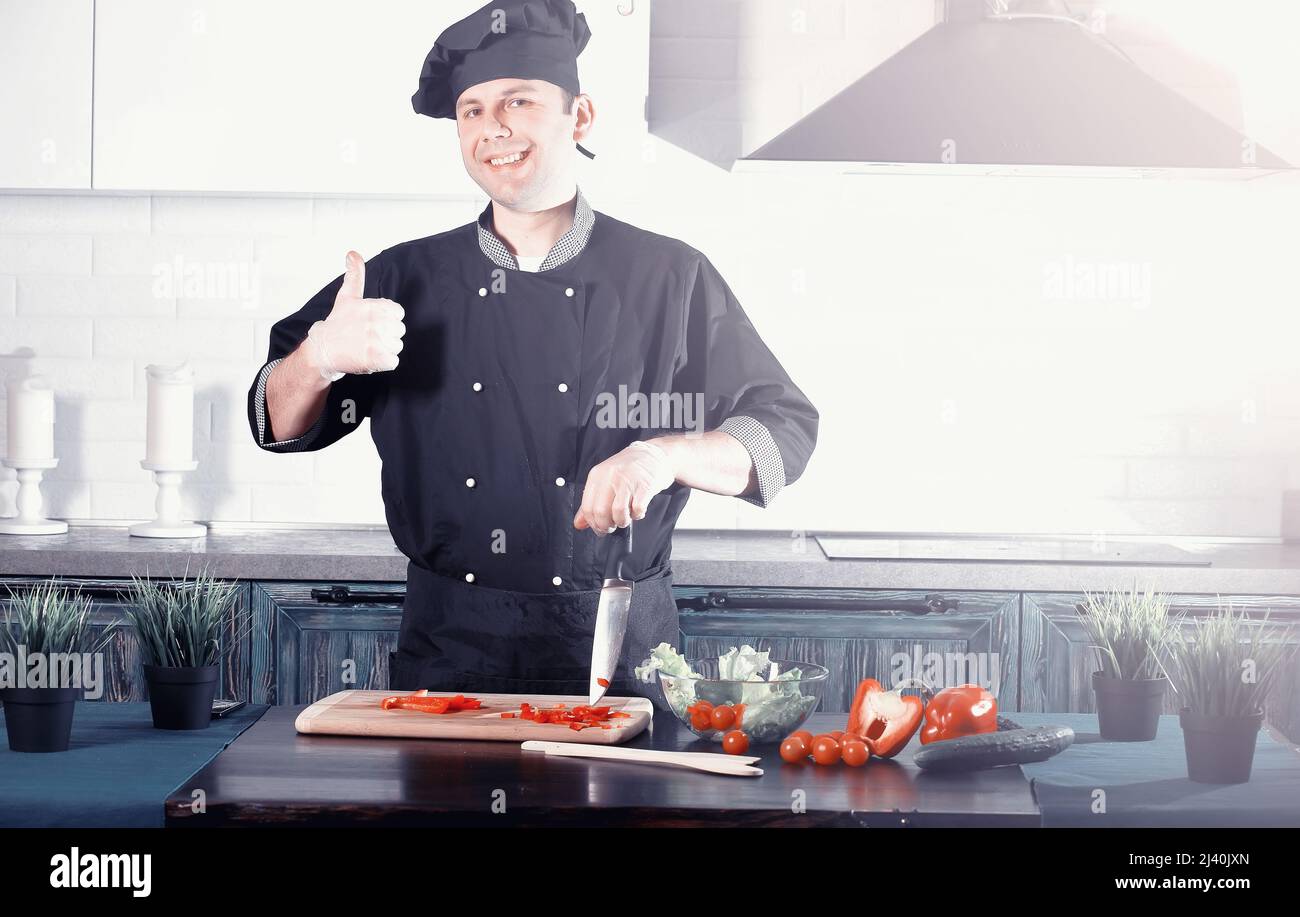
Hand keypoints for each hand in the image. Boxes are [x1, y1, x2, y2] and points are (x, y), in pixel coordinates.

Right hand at [306, 251, 405, 377]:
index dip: (386, 320)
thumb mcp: (347, 296)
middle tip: (366, 337)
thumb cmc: (337, 324)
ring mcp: (378, 341)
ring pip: (397, 346)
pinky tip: (368, 357)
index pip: (398, 314)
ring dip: (384, 350)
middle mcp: (379, 323)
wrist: (322, 350)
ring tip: (366, 347)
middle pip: (399, 331)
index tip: (370, 323)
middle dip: (386, 335)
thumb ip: (355, 275)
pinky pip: (393, 361)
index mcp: (376, 306)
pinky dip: (383, 363)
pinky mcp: (377, 359)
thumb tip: (353, 253)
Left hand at [574, 440, 675, 533]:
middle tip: (612, 525)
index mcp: (597, 475)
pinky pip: (637, 509)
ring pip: (618, 512)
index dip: (593, 523)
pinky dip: (637, 515)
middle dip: (606, 525)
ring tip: (625, 518)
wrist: (653, 455)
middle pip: (600, 512)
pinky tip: (637, 510)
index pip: (587, 507)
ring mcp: (628, 480)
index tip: (600, 527)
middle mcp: (610, 476)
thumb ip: (591, 502)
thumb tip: (579, 524)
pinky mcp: (645, 486)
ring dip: (622, 521)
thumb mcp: (605, 481)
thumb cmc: (628, 470)